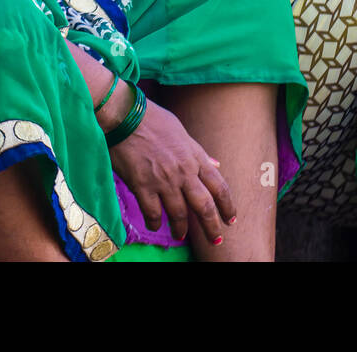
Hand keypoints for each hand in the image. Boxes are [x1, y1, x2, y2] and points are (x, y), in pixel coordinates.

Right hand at [105, 88, 234, 244]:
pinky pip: (153, 213)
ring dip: (181, 229)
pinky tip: (155, 225)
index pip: (219, 186)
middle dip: (212, 227)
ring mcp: (163, 180)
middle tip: (215, 240)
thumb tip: (215, 164)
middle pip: (204, 206)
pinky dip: (155, 223)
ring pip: (179, 214)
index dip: (227, 206)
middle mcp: (183, 171)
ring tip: (179, 235)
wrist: (125, 115)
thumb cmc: (153, 119)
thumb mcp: (181, 132)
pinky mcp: (142, 186)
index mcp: (195, 157)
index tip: (231, 219)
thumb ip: (198, 152)